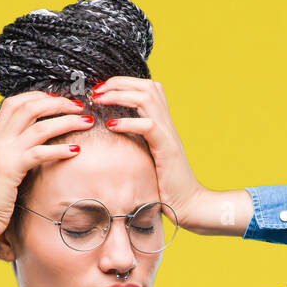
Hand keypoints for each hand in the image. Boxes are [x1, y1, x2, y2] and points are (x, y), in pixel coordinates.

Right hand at [0, 91, 92, 251]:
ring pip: (39, 126)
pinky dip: (60, 149)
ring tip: (86, 122)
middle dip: (57, 103)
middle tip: (79, 106)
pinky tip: (76, 149)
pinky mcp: (12, 169)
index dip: (37, 97)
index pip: (14, 103)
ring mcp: (4, 153)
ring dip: (66, 121)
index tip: (58, 100)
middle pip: (29, 107)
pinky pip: (40, 152)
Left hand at [91, 76, 209, 232]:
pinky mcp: (166, 148)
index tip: (102, 90)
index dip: (124, 83)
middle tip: (97, 90)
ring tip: (100, 100)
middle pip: (146, 86)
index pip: (148, 88)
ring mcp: (168, 134)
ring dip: (120, 95)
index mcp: (162, 123)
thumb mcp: (148, 158)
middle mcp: (167, 123)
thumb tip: (111, 136)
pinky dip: (127, 122)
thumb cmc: (166, 186)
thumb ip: (136, 143)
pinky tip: (111, 126)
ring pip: (147, 98)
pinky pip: (148, 125)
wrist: (189, 204)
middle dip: (119, 83)